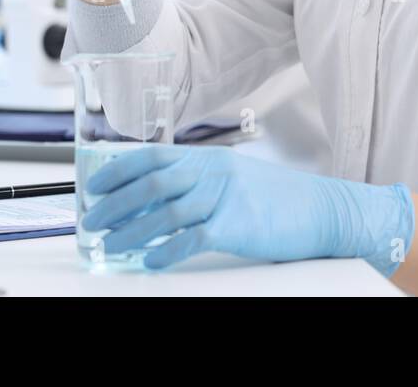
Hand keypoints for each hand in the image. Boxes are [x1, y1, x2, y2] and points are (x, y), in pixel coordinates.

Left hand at [79, 144, 415, 274]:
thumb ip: (196, 181)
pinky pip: (191, 240)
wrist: (324, 211)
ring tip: (112, 246)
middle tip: (93, 221)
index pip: (152, 156)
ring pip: (165, 213)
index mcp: (209, 158)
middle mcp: (214, 172)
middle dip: (115, 204)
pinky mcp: (238, 226)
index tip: (94, 187)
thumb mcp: (233, 178)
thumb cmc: (277, 199)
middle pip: (151, 184)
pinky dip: (166, 252)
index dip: (117, 171)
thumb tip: (149, 199)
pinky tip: (150, 262)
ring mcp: (226, 197)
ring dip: (131, 231)